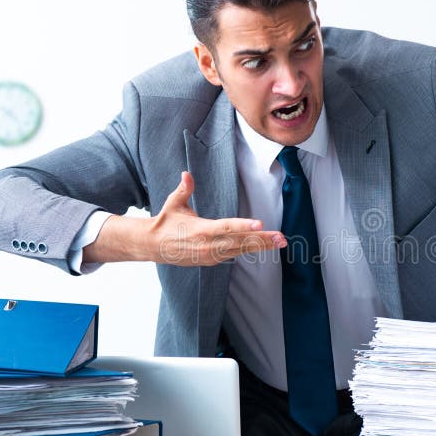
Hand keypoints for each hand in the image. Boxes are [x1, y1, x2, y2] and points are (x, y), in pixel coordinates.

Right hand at [151, 172, 286, 265]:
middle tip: (281, 238)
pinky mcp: (212, 260)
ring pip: (241, 250)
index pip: (226, 227)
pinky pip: (235, 254)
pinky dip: (249, 250)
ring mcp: (211, 255)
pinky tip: (265, 246)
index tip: (260, 224)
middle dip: (262, 240)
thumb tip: (186, 174)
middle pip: (240, 241)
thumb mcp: (173, 204)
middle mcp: (208, 245)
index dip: (244, 226)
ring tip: (280, 242)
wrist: (153, 246)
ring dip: (261, 246)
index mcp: (201, 230)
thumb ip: (183, 189)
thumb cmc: (165, 222)